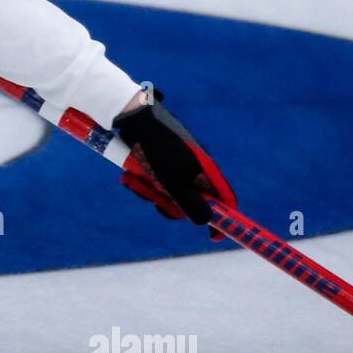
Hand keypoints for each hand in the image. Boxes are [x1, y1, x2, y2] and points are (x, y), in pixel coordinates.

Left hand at [112, 88, 236, 240]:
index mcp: (205, 170)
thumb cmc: (155, 148)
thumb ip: (190, 203)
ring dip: (149, 191)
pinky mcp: (161, 159)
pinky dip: (142, 180)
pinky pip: (154, 180)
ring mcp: (178, 163)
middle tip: (154, 200)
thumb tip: (207, 223)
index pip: (225, 198)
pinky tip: (128, 175)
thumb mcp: (172, 181)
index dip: (223, 218)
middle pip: (190, 200)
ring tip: (133, 180)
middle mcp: (195, 166)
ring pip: (167, 191)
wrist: (132, 116)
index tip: (214, 237)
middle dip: (169, 204)